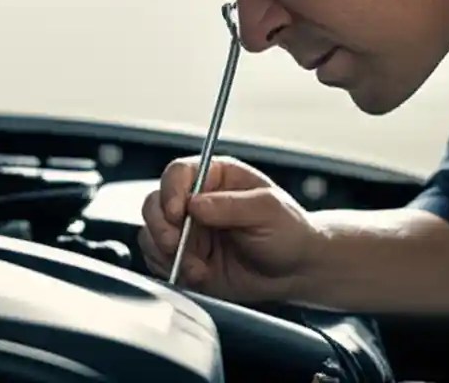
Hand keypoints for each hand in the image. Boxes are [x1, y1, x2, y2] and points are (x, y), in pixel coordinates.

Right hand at [138, 155, 323, 301]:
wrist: (296, 270)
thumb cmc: (289, 231)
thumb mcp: (269, 211)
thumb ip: (232, 205)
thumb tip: (195, 204)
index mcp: (216, 177)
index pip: (178, 173)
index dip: (172, 191)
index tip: (177, 212)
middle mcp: (196, 201)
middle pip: (155, 203)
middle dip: (161, 226)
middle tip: (176, 244)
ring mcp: (189, 231)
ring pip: (151, 234)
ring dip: (166, 253)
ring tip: (197, 266)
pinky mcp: (185, 259)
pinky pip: (159, 262)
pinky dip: (171, 271)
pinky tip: (198, 275)